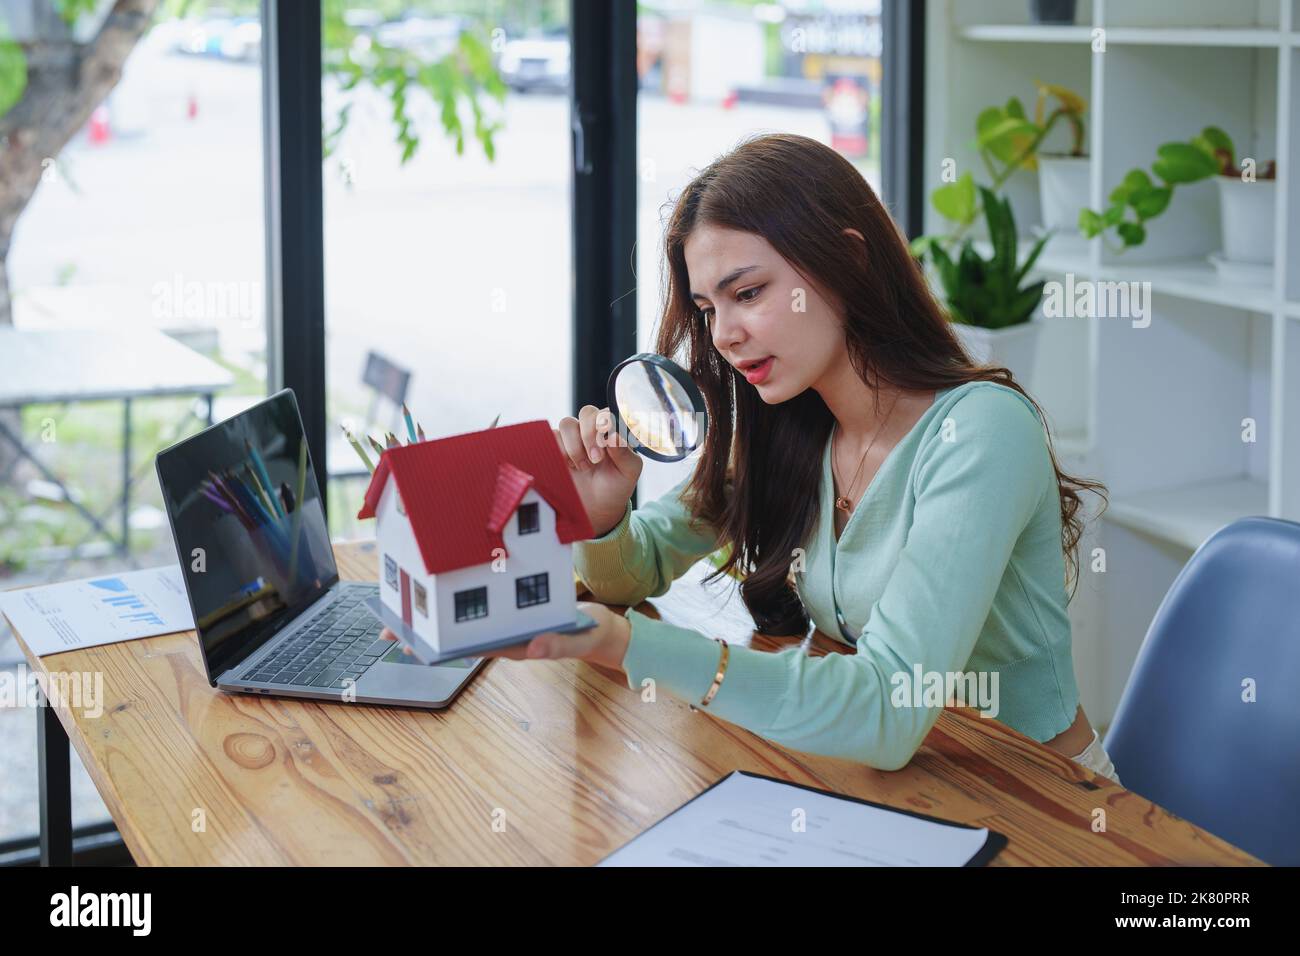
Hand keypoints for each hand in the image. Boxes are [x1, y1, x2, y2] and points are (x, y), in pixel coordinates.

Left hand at [375, 601, 631, 670]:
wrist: (602, 628)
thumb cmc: (590, 633)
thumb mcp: (580, 638)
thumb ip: (559, 645)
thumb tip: (534, 649)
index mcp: (515, 643)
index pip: (469, 646)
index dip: (437, 646)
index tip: (409, 646)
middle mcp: (504, 632)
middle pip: (456, 635)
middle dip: (422, 632)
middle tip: (385, 629)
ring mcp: (505, 620)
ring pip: (462, 619)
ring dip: (434, 613)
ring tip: (401, 608)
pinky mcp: (511, 605)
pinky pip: (480, 599)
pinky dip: (458, 591)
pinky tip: (440, 582)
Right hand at [554, 406, 641, 536]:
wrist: (595, 509)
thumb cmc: (615, 487)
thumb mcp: (628, 472)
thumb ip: (625, 453)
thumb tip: (614, 436)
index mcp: (611, 431)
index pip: (607, 413)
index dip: (604, 425)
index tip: (606, 446)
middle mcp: (591, 430)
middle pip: (587, 412)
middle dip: (590, 435)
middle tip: (596, 459)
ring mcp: (572, 438)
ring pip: (567, 423)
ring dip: (575, 445)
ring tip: (583, 467)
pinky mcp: (554, 448)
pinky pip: (551, 436)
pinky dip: (559, 449)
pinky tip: (568, 466)